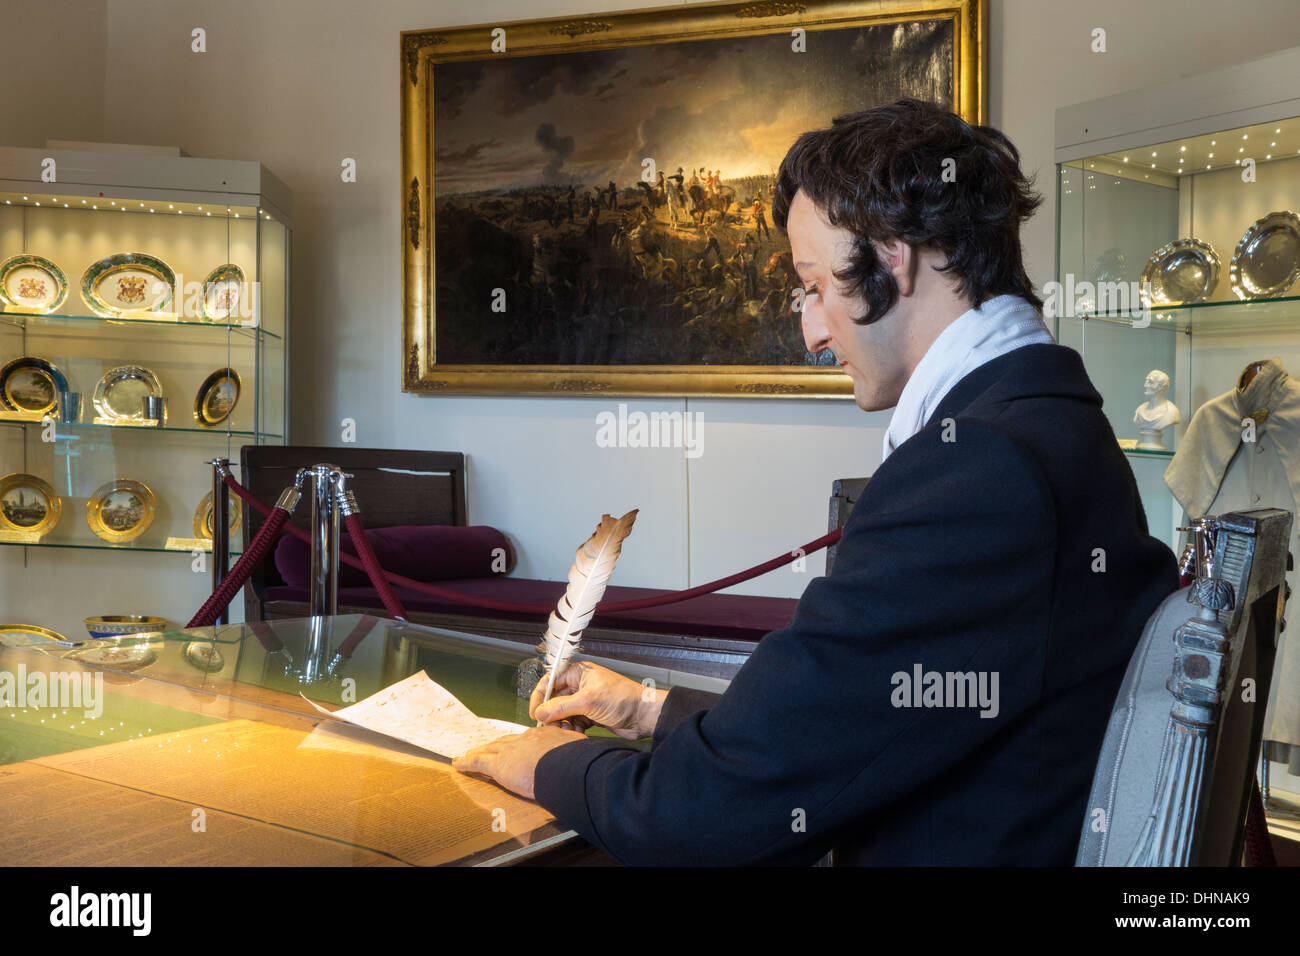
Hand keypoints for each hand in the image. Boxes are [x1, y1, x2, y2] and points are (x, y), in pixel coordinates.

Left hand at [452, 726, 585, 798]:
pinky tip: (458, 763)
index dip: (519, 743)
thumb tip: (585, 757)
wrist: (564, 764)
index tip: (517, 746)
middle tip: (488, 747)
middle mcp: (525, 739)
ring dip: (480, 752)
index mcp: (544, 736)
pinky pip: (478, 762)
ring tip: (471, 754)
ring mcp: (510, 751)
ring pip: (490, 749)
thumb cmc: (575, 760)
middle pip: (506, 741)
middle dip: (496, 745)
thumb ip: (575, 751)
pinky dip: (466, 763)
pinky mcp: (499, 765)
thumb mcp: (578, 749)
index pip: (527, 739)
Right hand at [530, 660, 666, 739]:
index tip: (535, 714)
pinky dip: (573, 728)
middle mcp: (580, 684)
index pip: (549, 682)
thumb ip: (560, 707)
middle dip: (553, 715)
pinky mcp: (590, 714)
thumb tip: (539, 713)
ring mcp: (585, 700)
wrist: (644, 716)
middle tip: (552, 728)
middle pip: (554, 699)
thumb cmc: (622, 700)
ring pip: (563, 713)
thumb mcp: (588, 702)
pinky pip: (573, 721)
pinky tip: (579, 733)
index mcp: (578, 673)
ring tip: (570, 731)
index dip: (539, 697)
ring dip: (563, 724)